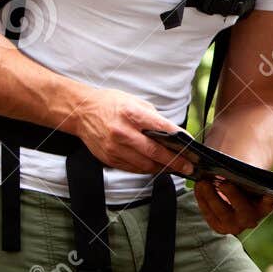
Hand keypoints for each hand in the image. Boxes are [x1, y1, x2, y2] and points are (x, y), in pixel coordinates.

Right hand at [76, 88, 195, 176]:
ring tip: (175, 168)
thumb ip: (154, 118)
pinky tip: (156, 167)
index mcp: (131, 113)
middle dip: (175, 162)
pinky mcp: (109, 158)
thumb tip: (174, 134)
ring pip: (145, 165)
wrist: (81, 111)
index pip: (162, 129)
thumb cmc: (110, 104)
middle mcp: (122, 132)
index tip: (191, 150)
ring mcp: (114, 147)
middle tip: (188, 167)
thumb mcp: (135, 102)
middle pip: (154, 152)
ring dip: (162, 168)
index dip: (179, 141)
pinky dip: (147, 169)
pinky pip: (133, 168)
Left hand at [195, 177, 272, 235]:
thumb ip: (243, 175)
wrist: (231, 190)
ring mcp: (236, 226)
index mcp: (266, 204)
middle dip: (233, 196)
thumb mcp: (244, 175)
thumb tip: (232, 171)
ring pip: (224, 215)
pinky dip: (203, 201)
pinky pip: (210, 216)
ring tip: (203, 182)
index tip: (268, 194)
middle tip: (223, 183)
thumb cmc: (240, 178)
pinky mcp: (220, 227)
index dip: (269, 201)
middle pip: (245, 212)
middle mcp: (253, 218)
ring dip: (212, 197)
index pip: (271, 203)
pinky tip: (198, 187)